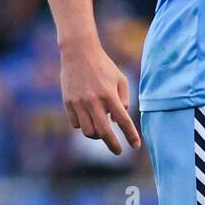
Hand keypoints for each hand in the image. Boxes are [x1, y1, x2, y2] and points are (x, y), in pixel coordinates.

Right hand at [60, 39, 140, 154]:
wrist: (78, 52)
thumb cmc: (103, 66)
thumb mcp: (120, 79)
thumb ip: (123, 100)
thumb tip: (117, 121)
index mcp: (110, 95)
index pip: (123, 121)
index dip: (131, 136)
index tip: (135, 146)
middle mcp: (94, 101)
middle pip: (104, 132)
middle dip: (112, 145)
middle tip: (118, 151)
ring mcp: (79, 103)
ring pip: (88, 132)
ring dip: (97, 135)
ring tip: (102, 131)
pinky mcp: (68, 103)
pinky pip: (76, 124)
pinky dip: (84, 125)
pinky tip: (89, 119)